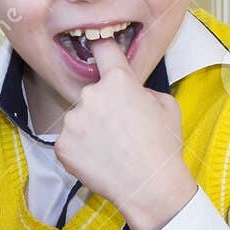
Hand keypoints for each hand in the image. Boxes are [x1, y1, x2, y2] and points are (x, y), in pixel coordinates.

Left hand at [53, 36, 195, 229]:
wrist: (150, 187)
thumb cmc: (163, 147)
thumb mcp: (167, 106)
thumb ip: (143, 90)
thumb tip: (131, 92)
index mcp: (119, 81)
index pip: (103, 49)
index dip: (100, 45)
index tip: (94, 42)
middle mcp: (91, 94)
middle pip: (92, 94)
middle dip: (102, 107)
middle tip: (121, 131)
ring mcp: (73, 121)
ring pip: (79, 119)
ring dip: (89, 130)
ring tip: (111, 150)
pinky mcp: (62, 145)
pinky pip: (68, 142)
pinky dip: (80, 151)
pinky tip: (99, 161)